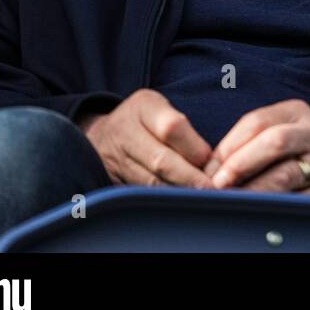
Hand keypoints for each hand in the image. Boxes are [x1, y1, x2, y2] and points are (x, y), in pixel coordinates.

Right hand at [79, 89, 213, 187]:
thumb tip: (208, 161)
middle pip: (161, 160)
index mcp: (143, 106)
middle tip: (210, 188)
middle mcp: (125, 131)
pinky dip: (160, 199)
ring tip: (198, 197)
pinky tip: (177, 202)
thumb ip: (183, 128)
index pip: (172, 128)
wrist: (100, 134)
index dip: (194, 148)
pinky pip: (139, 193)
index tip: (209, 161)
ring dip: (177, 191)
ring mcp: (114, 158)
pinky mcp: (111, 180)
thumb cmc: (144, 120)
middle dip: (189, 177)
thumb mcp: (160, 108)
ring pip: (150, 182)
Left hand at [207, 99, 309, 196]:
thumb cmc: (295, 155)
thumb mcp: (277, 137)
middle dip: (240, 164)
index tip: (209, 169)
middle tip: (218, 185)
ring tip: (233, 200)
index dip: (228, 146)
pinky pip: (297, 200)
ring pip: (285, 174)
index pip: (257, 121)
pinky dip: (273, 206)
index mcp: (297, 112)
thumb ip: (247, 145)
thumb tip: (208, 171)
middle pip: (274, 141)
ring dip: (253, 190)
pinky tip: (257, 211)